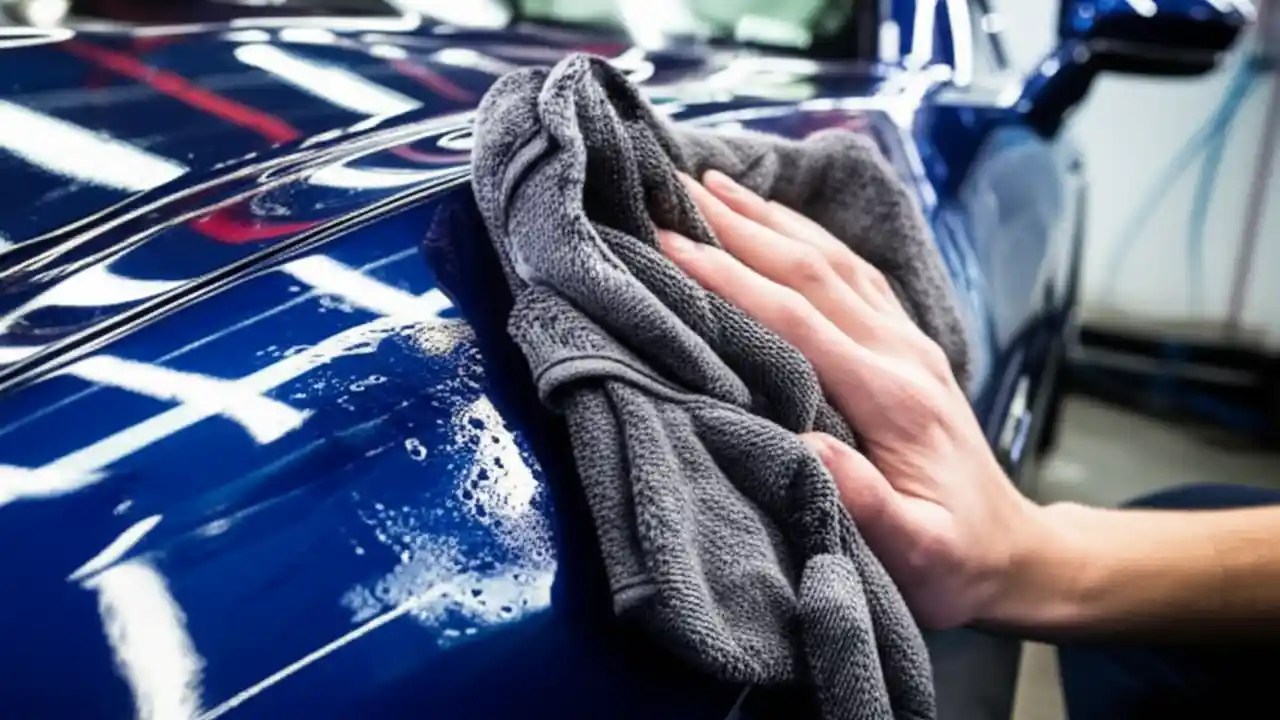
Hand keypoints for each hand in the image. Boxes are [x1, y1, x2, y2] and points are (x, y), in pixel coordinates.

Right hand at [659, 171, 1041, 628]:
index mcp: (894, 397)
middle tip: (675, 188)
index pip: (799, 320)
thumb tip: (805, 447)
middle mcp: (902, 353)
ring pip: (834, 259)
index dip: (733, 279)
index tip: (674, 244)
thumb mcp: (917, 553)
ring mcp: (908, 342)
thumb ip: (867, 502)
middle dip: (739, 226)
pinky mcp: (907, 344)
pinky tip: (778, 217)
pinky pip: (854, 272)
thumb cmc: (954, 561)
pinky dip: (808, 235)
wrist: (1013, 552)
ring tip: (714, 184)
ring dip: (772, 218)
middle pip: (812, 270)